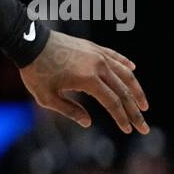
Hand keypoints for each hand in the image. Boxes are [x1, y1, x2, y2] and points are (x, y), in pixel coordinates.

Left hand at [20, 31, 148, 133]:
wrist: (29, 42)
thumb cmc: (35, 72)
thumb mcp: (46, 98)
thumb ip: (69, 110)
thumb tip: (88, 122)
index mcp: (88, 80)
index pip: (112, 102)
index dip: (121, 118)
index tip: (128, 130)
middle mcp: (98, 65)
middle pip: (123, 91)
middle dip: (135, 111)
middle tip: (143, 127)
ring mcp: (98, 54)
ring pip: (124, 73)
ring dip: (136, 90)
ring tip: (143, 104)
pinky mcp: (93, 47)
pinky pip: (115, 57)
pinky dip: (126, 65)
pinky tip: (133, 71)